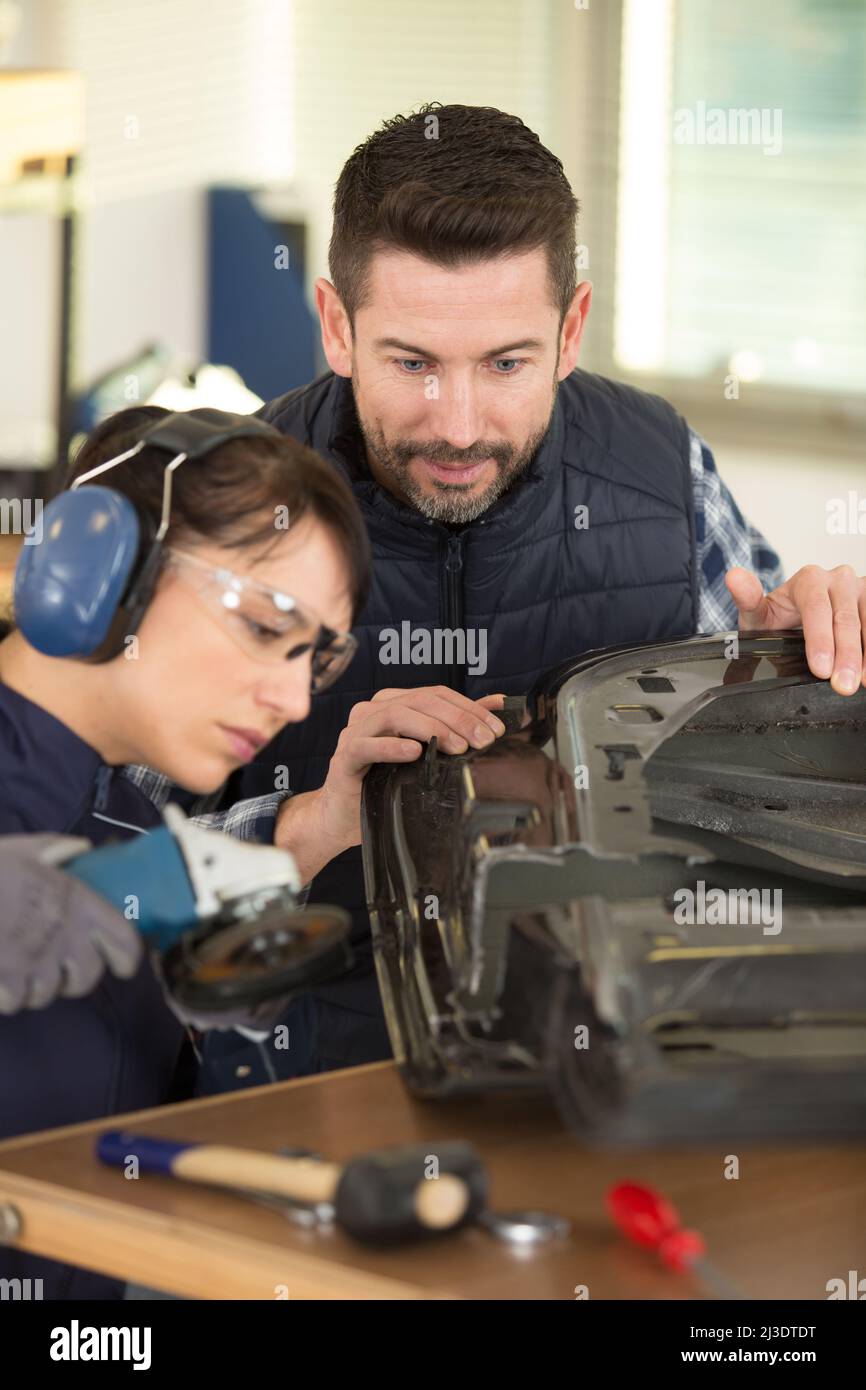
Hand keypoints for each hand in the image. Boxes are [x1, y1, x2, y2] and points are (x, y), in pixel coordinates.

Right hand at [0, 835, 142, 1013]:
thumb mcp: (24, 849)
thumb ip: (56, 848)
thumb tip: (81, 848)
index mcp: (77, 900)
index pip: (123, 940)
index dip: (125, 958)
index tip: (121, 966)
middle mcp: (65, 933)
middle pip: (86, 979)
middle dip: (72, 980)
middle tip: (56, 970)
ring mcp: (37, 960)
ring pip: (48, 994)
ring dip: (34, 987)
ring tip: (18, 968)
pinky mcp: (8, 980)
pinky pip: (16, 1002)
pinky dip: (5, 995)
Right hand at [275, 687, 505, 878]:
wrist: (344, 817)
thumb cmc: (385, 783)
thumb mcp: (426, 755)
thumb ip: (456, 726)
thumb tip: (498, 704)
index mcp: (392, 704)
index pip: (436, 694)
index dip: (469, 707)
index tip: (496, 729)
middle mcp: (372, 711)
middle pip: (420, 701)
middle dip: (457, 718)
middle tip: (483, 740)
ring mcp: (355, 731)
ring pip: (394, 715)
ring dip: (431, 729)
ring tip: (457, 747)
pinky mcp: (344, 757)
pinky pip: (366, 745)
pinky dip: (392, 746)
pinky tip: (415, 752)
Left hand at [726, 564, 865, 695]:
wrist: (797, 617)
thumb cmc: (780, 618)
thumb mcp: (759, 614)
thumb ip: (746, 599)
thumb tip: (734, 577)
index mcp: (809, 580)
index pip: (816, 607)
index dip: (820, 639)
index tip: (820, 668)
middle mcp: (838, 579)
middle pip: (845, 618)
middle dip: (845, 655)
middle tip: (843, 685)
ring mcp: (861, 589)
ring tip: (864, 681)